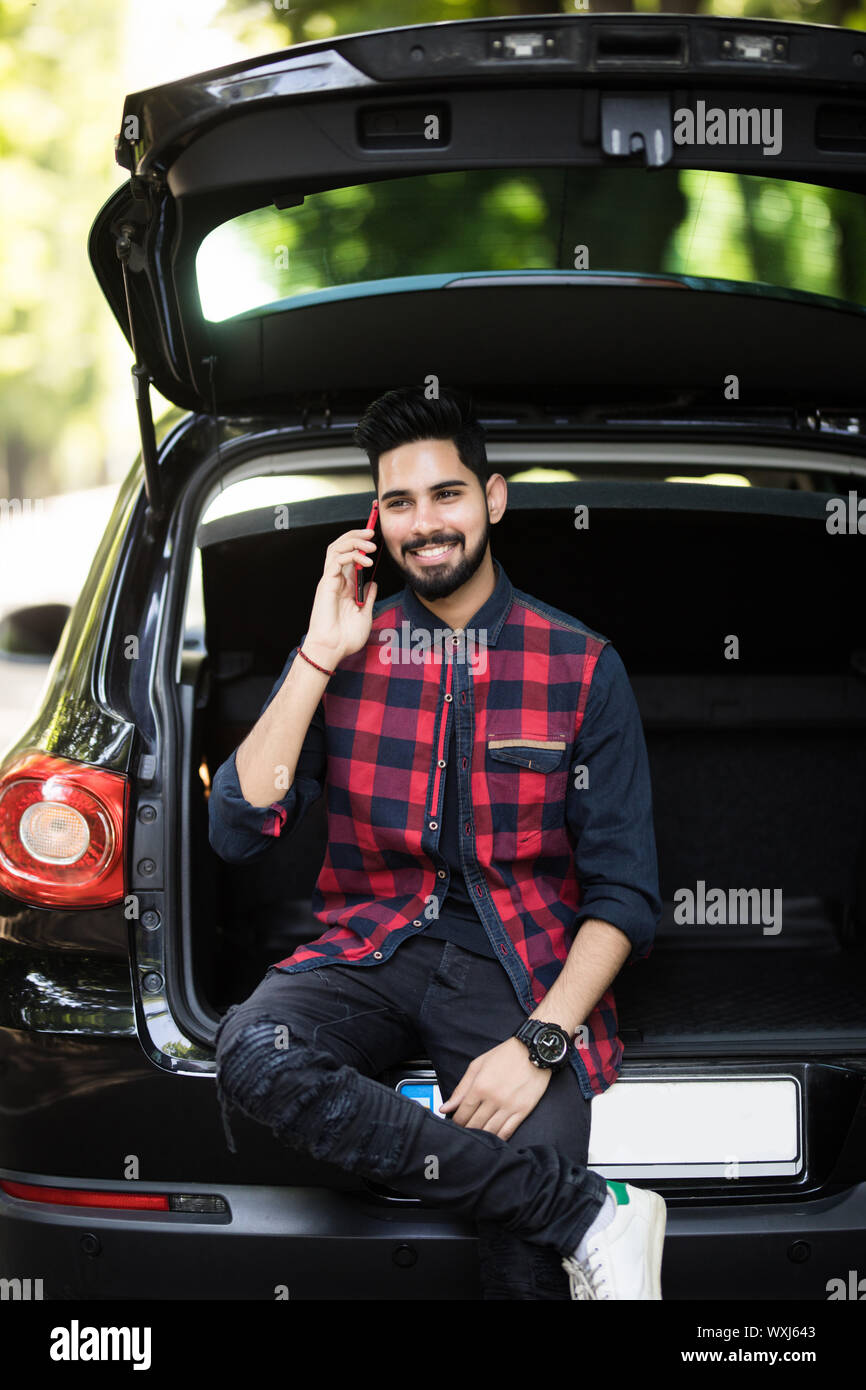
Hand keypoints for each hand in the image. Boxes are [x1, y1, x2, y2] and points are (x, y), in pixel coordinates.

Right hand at [305, 526, 378, 662]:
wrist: (332, 649)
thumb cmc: (345, 637)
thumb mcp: (365, 614)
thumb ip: (369, 597)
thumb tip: (373, 583)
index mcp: (344, 586)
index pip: (350, 556)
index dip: (360, 543)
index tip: (375, 538)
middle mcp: (336, 580)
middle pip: (341, 547)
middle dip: (356, 535)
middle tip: (372, 531)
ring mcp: (329, 581)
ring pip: (336, 548)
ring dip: (354, 541)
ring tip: (371, 543)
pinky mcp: (326, 584)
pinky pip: (335, 560)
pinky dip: (350, 555)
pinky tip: (365, 560)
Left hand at [438, 1037, 552, 1139]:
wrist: (533, 1051)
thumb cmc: (505, 1055)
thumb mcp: (478, 1066)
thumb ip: (461, 1089)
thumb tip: (446, 1108)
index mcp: (480, 1086)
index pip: (462, 1113)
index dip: (457, 1121)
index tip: (456, 1122)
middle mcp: (493, 1098)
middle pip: (474, 1124)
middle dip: (467, 1129)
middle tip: (465, 1130)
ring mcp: (509, 1106)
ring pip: (490, 1130)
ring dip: (481, 1136)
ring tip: (478, 1135)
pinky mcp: (523, 1110)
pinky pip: (508, 1131)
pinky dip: (499, 1138)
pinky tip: (494, 1138)